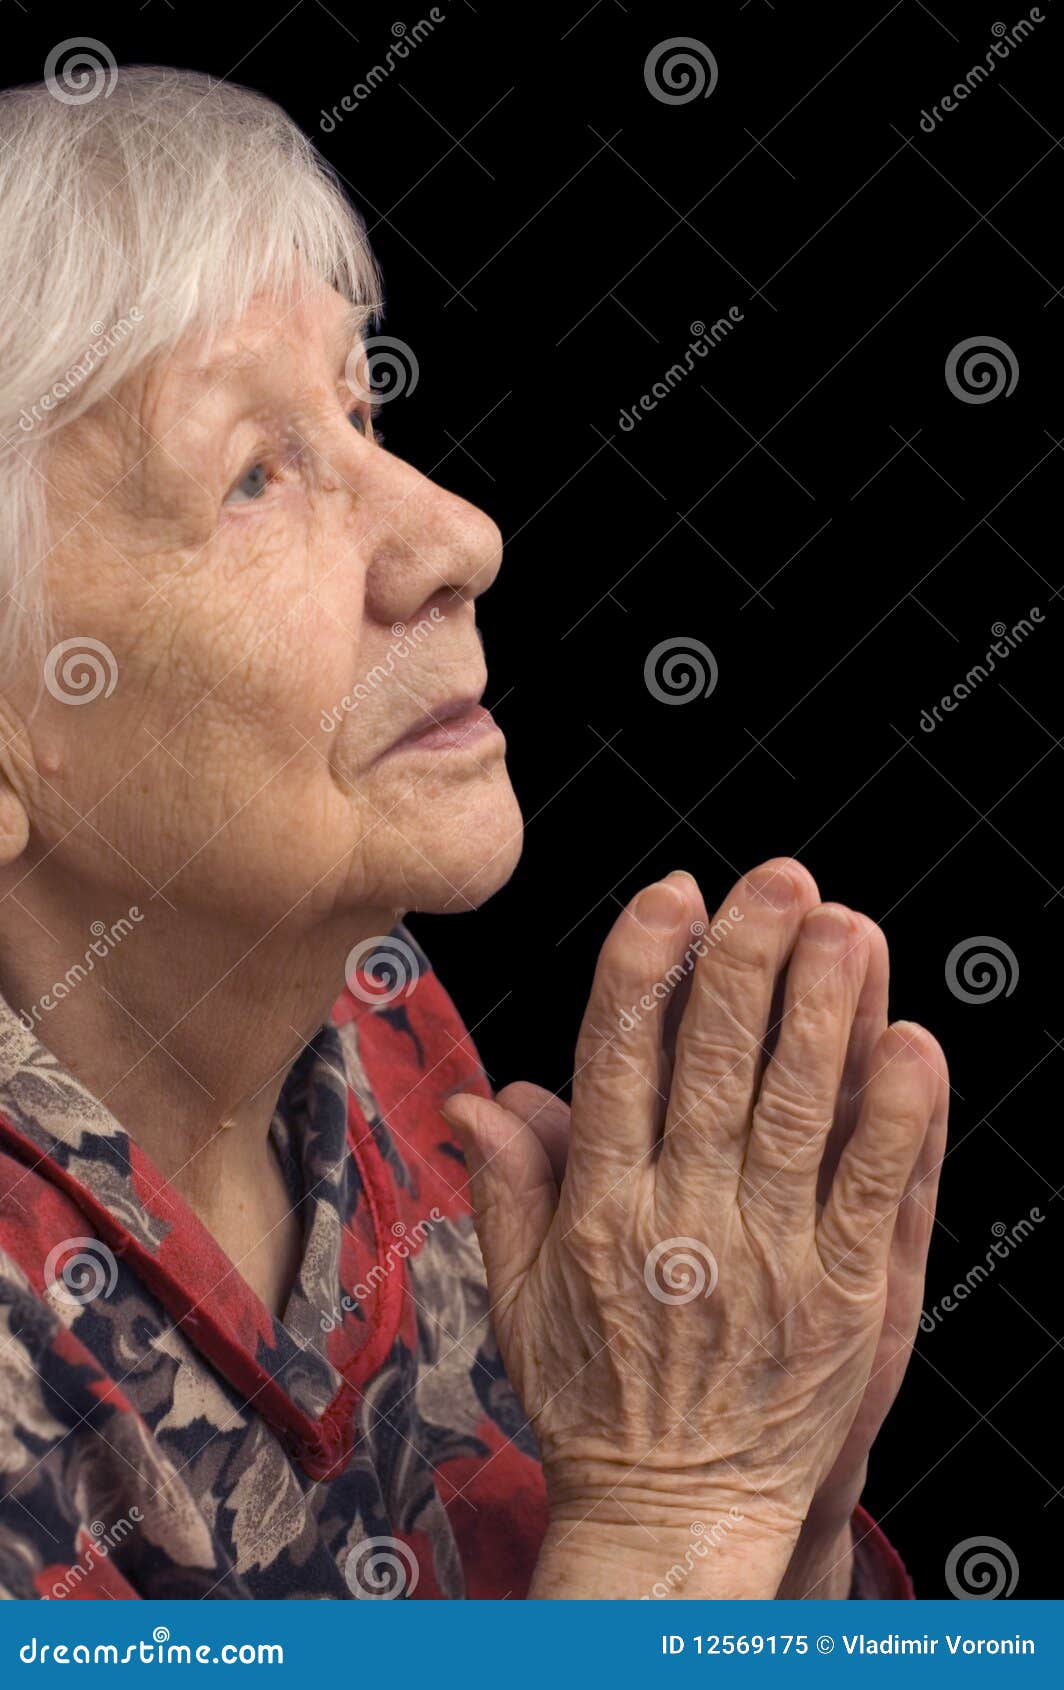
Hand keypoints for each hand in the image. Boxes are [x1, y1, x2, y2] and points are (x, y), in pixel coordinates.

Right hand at [442, 860, 947, 1598]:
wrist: (672, 1514)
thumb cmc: (595, 1399)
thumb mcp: (520, 1295)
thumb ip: (506, 1186)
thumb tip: (475, 1096)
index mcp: (602, 1206)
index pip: (618, 1061)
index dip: (644, 970)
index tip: (672, 897)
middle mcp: (682, 1217)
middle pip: (715, 1065)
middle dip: (747, 961)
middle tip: (779, 879)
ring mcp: (767, 1254)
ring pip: (797, 1110)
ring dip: (824, 1011)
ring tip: (845, 926)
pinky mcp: (841, 1296)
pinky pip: (872, 1191)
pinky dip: (896, 1117)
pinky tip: (912, 1046)